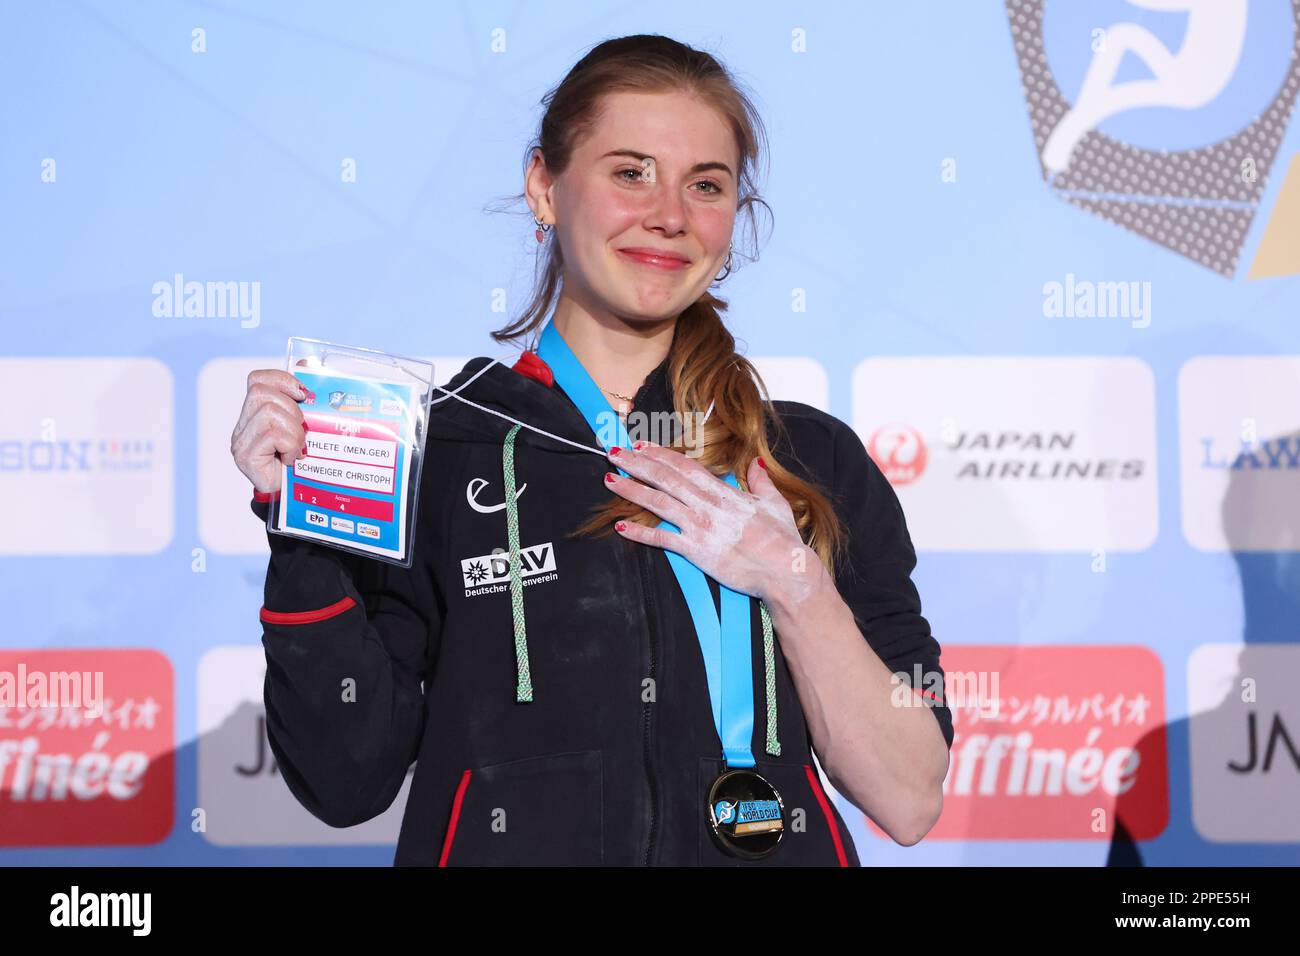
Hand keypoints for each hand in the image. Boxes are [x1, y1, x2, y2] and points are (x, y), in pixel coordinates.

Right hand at [230, 369, 310, 493]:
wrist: (294, 499)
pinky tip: (291, 458)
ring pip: (269, 412)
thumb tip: (309, 364)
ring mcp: (240, 441)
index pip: (257, 379)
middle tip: (301, 432)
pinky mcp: (245, 456)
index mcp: (254, 414)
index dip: (281, 379)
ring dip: (293, 430)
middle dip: (291, 409)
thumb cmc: (301, 463)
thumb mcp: (306, 427)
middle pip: (262, 393)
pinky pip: (272, 434)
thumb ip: (303, 402)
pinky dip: (290, 445)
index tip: (303, 394)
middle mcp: (242, 426)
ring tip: (297, 448)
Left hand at [604, 441, 814, 605]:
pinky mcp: (696, 551)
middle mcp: (707, 505)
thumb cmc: (783, 540)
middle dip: (637, 464)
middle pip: (665, 478)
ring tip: (610, 480)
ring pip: (658, 502)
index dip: (661, 454)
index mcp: (723, 492)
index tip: (642, 445)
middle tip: (615, 453)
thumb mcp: (775, 503)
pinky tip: (620, 527)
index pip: (685, 466)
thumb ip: (760, 481)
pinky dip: (640, 532)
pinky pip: (662, 539)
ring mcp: (699, 527)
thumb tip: (755, 464)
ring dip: (631, 490)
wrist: (785, 571)